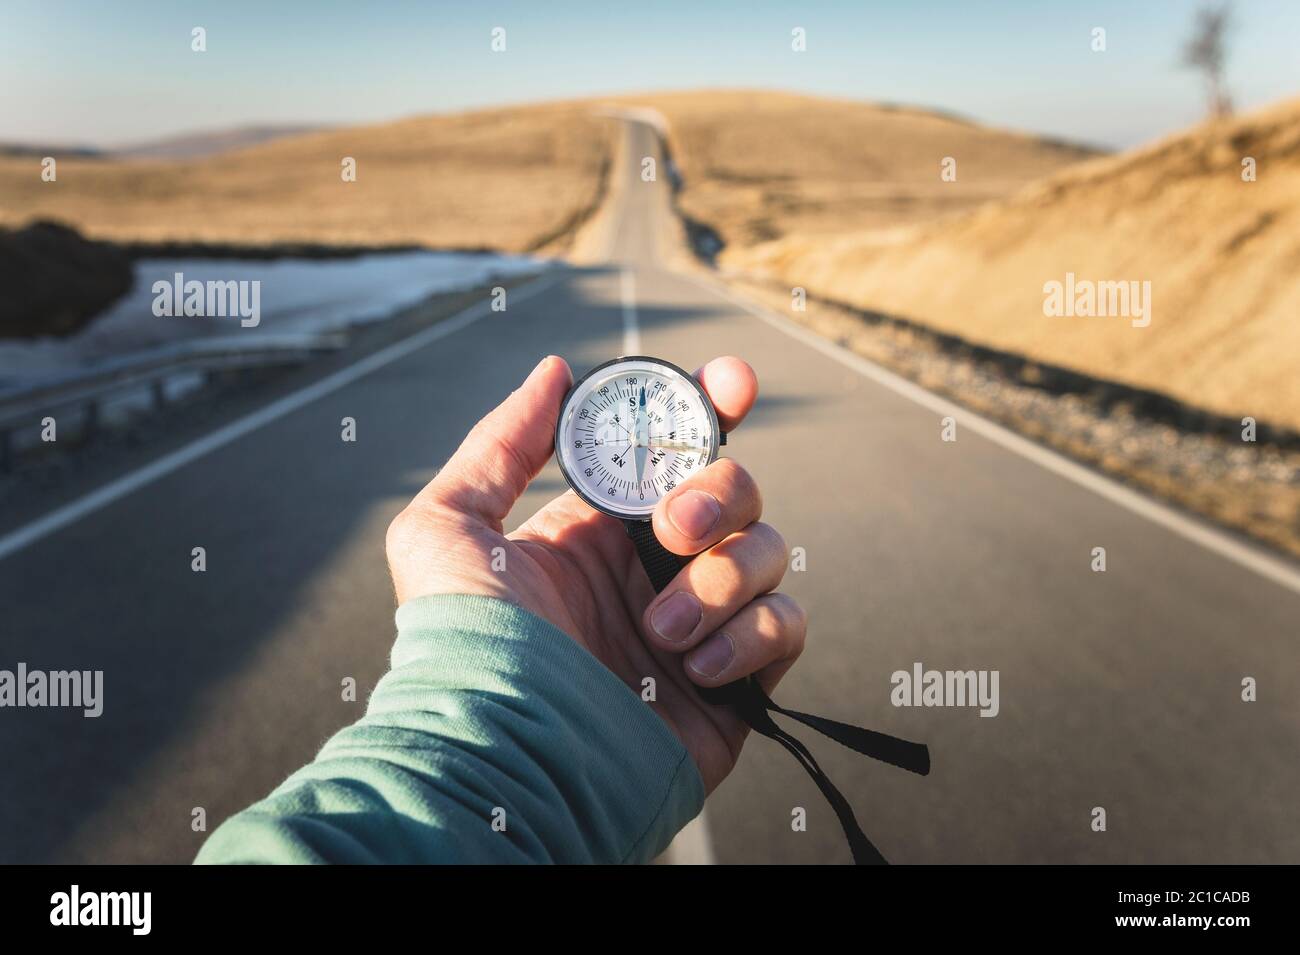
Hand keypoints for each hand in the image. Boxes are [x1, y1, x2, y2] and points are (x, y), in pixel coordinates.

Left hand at [385, 355, 805, 792]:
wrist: (505, 755)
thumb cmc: (464, 646)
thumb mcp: (447, 528)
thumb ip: (500, 444)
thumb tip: (556, 373)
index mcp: (600, 529)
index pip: (673, 452)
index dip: (711, 407)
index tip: (729, 382)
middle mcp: (654, 570)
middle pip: (736, 491)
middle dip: (717, 494)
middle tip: (672, 531)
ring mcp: (700, 626)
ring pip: (769, 552)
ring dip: (719, 579)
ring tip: (658, 629)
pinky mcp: (735, 684)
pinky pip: (787, 626)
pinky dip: (750, 635)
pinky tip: (694, 667)